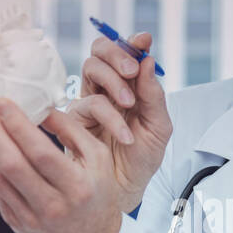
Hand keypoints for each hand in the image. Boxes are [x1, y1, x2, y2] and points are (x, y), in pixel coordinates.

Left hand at [0, 94, 123, 232]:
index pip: (40, 152)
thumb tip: (41, 106)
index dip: (17, 124)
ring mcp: (31, 218)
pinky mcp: (16, 223)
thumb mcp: (99, 160)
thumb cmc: (98, 195)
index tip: (3, 101)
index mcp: (77, 187)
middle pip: (11, 163)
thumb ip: (73, 131)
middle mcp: (52, 206)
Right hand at [70, 32, 171, 213]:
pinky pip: (89, 105)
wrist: (125, 191)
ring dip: (113, 81)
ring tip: (130, 104)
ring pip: (91, 69)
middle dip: (117, 55)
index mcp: (130, 86)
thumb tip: (148, 60)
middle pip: (100, 52)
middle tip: (132, 70)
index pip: (126, 54)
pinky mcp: (74, 120)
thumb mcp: (158, 128)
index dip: (132, 43)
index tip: (144, 40)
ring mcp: (89, 101)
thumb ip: (154, 95)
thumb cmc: (142, 160)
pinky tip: (125, 134)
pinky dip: (110, 116)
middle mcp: (107, 89)